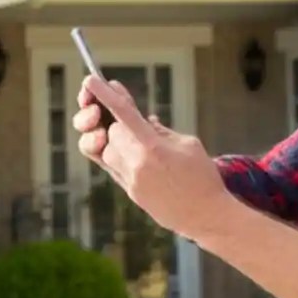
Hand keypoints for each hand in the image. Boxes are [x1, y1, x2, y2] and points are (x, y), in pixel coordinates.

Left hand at [72, 75, 230, 239]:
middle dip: (119, 124)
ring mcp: (130, 181)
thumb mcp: (188, 144)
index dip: (104, 94)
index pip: (122, 114)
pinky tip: (139, 155)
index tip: (90, 80)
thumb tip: (144, 121)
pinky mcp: (130, 192)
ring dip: (119, 142)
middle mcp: (136, 165)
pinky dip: (121, 156)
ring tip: (143, 144)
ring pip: (107, 151)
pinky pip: (113, 167)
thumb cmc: (203, 177)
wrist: (206, 217)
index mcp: (152, 148)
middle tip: (132, 117)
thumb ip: (160, 130)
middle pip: (111, 133)